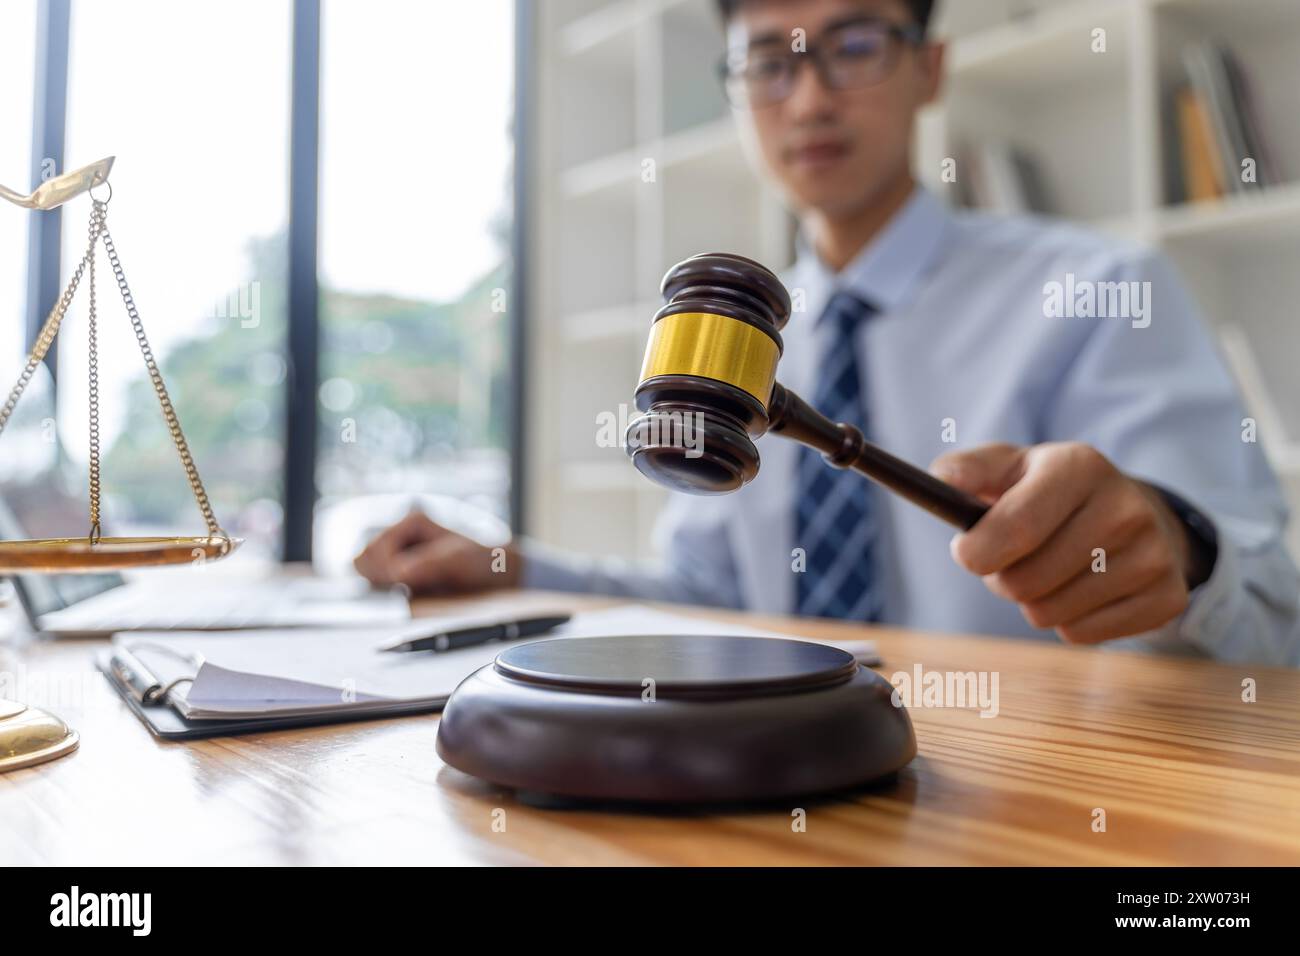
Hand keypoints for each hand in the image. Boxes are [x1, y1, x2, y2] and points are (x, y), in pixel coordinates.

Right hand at [353, 510, 519, 594]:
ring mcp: (395, 551)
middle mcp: (399, 533)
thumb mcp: (459, 560)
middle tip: (405, 585)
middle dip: (380, 575)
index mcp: (412, 521)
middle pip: (362, 558)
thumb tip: (399, 573)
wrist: (493, 573)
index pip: (375, 548)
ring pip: (363, 569)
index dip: (387, 569)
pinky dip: (382, 588)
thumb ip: (429, 563)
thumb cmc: (479, 560)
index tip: (404, 581)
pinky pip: (372, 580)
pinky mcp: (395, 569)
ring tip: (407, 587)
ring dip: (379, 583)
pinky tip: (404, 590)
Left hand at [931, 442, 1200, 643]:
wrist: (1133, 513)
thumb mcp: (1011, 468)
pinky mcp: (1167, 597)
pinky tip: (1080, 589)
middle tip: (1012, 560)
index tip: (966, 552)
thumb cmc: (1049, 493)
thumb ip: (967, 470)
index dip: (977, 552)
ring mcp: (1153, 555)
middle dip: (1002, 578)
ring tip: (1049, 571)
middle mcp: (1125, 508)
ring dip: (1033, 601)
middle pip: (1025, 581)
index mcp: (1080, 466)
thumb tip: (940, 479)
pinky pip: (1081, 635)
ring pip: (1049, 613)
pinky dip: (1068, 621)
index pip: (1017, 527)